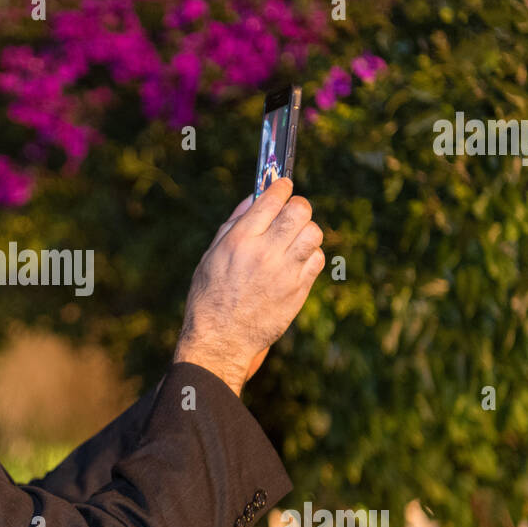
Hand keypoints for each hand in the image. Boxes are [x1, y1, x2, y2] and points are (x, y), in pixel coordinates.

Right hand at [173, 177, 323, 395]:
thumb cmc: (210, 296)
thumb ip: (234, 224)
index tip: (283, 186)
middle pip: (300, 210)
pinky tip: (296, 261)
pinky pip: (317, 259)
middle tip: (290, 213)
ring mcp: (284, 272)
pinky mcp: (298, 290)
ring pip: (314, 232)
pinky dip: (310, 255)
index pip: (272, 199)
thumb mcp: (211, 256)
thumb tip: (253, 199)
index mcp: (239, 240)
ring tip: (293, 239)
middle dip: (297, 206)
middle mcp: (264, 252)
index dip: (281, 186)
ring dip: (306, 230)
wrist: (221, 340)